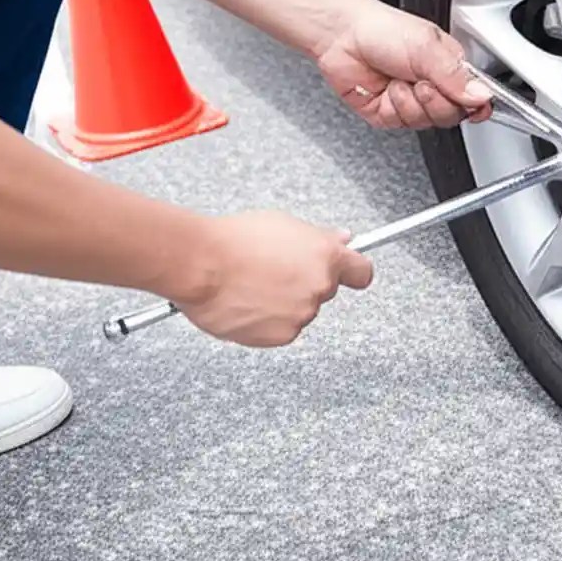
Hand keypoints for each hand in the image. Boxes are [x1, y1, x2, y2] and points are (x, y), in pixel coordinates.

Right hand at [172, 211, 373, 346]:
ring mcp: (302, 314)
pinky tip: (246, 302)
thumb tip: (342, 240)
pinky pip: (280, 329)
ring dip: (283, 303)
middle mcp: (319, 287)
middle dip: (305, 283)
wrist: (199, 266)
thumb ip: (317, 238)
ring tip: (251, 285)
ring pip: (300, 311)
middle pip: (324, 290)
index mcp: (325, 257)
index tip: (346, 271)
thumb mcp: (281, 224)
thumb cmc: (233, 240)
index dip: (352, 271)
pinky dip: (266, 320)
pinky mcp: (282, 336)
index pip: (362, 272)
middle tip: (273, 271)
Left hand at [314, 3, 494, 129]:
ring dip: (411, 102)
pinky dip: (394, 107)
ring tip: (399, 80)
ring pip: (427, 122)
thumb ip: (456, 75)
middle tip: (422, 83)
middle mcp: (434, 86)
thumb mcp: (426, 47)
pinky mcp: (390, 114)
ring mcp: (411, 102)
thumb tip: (482, 95)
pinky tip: (386, 90)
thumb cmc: (382, 30)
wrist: (342, 36)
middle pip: (452, 115)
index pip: (475, 98)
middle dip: (436, 102)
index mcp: (450, 67)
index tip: (471, 106)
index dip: (474, 106)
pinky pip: (402, 124)